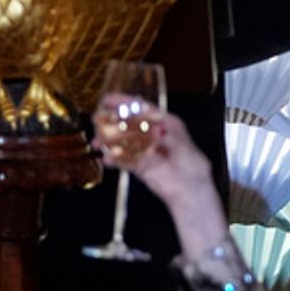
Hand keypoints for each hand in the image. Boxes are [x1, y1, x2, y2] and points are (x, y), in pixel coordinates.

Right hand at [97, 110, 225, 258]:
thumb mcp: (183, 147)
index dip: (124, 102)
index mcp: (165, 123)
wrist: (191, 190)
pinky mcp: (139, 165)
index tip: (109, 100)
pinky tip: (106, 160)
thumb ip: (168, 138)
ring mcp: (144, 149)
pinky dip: (113, 160)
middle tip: (97, 120)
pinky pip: (123, 160)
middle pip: (128, 123)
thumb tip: (156, 130)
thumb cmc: (192, 166)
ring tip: (98, 142)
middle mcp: (152, 134)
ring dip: (109, 141)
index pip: (141, 108)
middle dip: (112, 121)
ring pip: (123, 141)